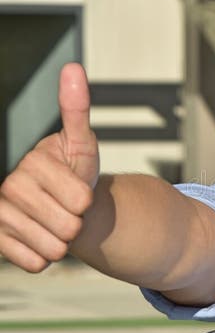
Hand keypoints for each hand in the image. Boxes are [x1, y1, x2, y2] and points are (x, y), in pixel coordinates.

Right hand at [0, 62, 98, 271]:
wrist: (60, 204)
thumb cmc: (74, 171)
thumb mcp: (81, 142)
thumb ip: (77, 110)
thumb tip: (72, 68)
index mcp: (32, 164)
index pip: (81, 200)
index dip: (88, 199)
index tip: (76, 187)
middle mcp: (9, 188)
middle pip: (69, 227)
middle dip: (77, 222)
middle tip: (67, 208)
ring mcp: (1, 216)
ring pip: (54, 249)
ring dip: (63, 242)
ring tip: (56, 222)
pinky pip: (36, 264)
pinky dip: (45, 257)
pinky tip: (40, 238)